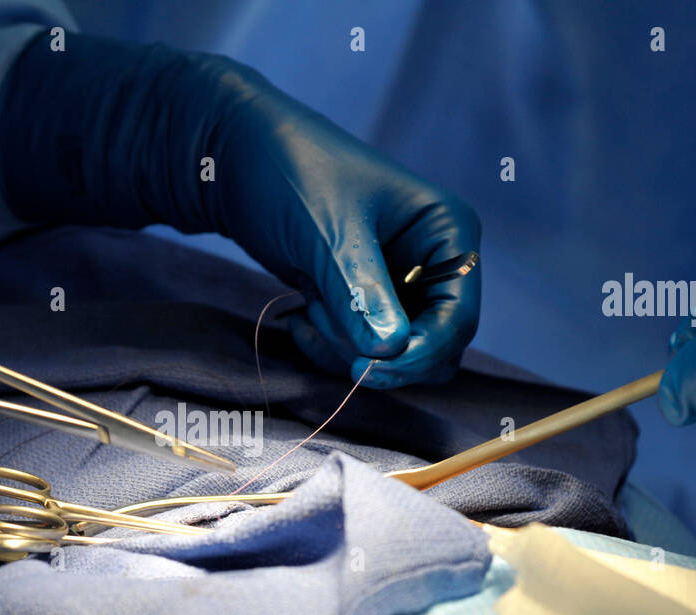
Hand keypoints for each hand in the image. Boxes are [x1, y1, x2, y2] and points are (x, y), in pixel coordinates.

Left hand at [206, 70, 481, 388]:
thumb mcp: (329, 234)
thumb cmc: (291, 174)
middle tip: (323, 322)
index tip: (365, 369)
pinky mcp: (363, 303)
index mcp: (448, 232)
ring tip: (308, 304)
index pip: (458, 319)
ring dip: (346, 347)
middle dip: (377, 352)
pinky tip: (298, 319)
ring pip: (394, 357)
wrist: (237, 164)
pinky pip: (363, 352)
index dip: (419, 355)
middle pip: (433, 348)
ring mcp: (399, 285)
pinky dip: (329, 347)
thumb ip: (361, 293)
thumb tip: (391, 350)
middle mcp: (434, 261)